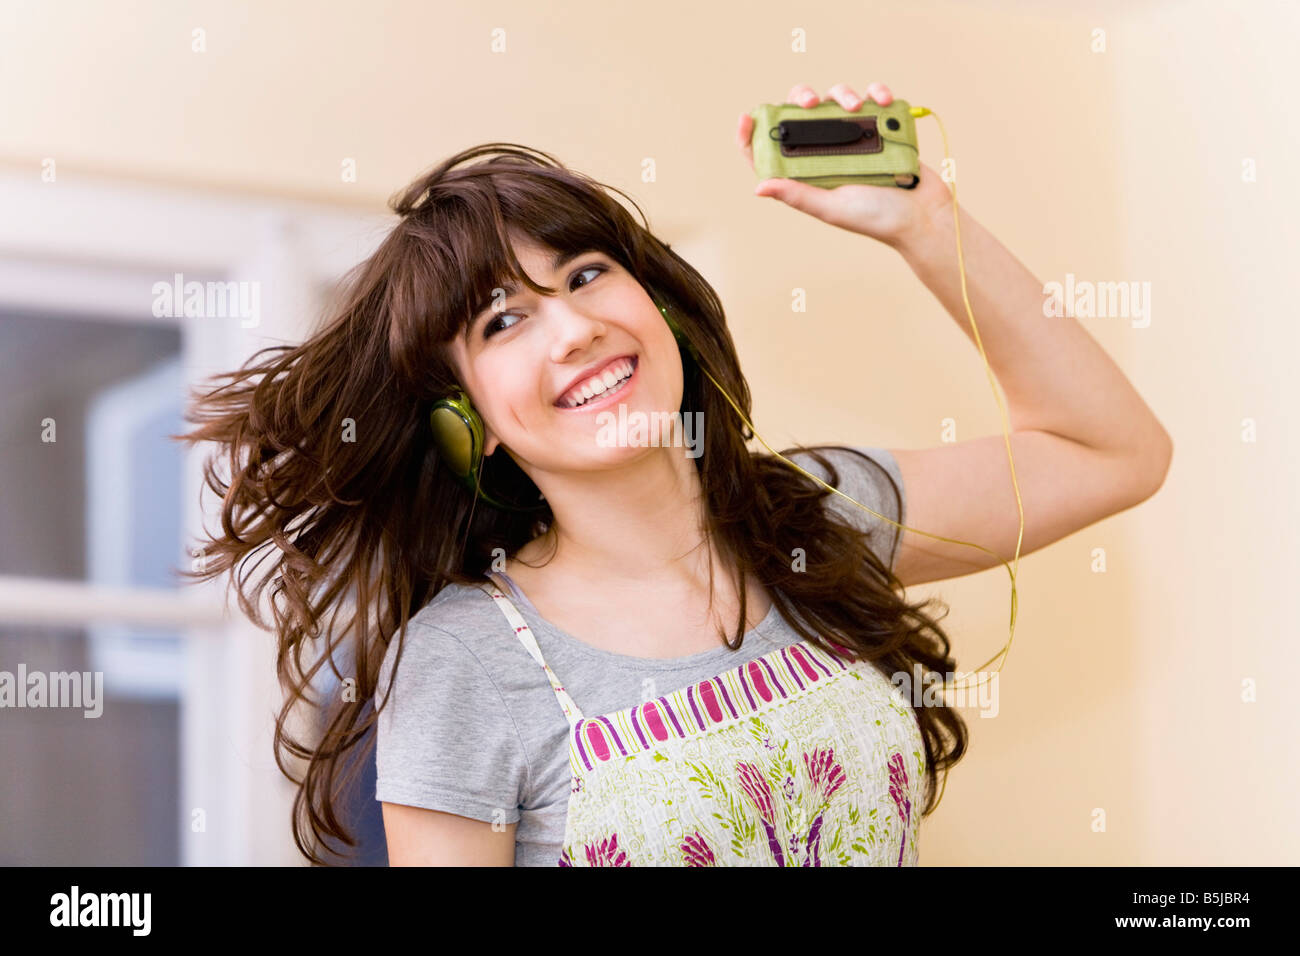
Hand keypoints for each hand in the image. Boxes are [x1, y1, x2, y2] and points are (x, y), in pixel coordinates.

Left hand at [737, 82, 952, 250]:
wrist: (923, 215)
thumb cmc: (876, 218)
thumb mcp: (832, 207)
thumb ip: (798, 195)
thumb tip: (758, 187)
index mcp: (808, 172)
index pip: (770, 151)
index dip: (752, 135)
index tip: (747, 117)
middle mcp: (826, 152)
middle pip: (802, 113)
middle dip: (802, 98)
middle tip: (811, 103)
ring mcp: (854, 137)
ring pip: (836, 98)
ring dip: (843, 93)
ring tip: (857, 106)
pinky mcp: (881, 127)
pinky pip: (873, 98)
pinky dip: (876, 92)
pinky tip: (882, 99)